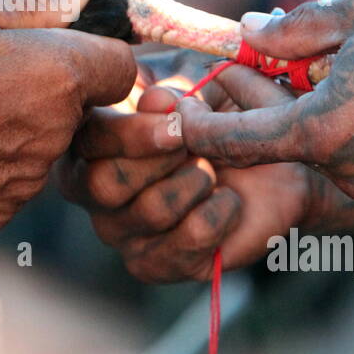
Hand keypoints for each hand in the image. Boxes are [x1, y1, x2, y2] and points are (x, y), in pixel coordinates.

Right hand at [0, 0, 136, 235]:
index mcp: (57, 75)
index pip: (121, 67)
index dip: (95, 54)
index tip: (58, 50)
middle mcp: (54, 133)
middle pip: (78, 109)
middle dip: (49, 92)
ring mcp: (26, 181)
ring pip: (44, 148)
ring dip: (19, 131)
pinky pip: (10, 184)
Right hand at [58, 81, 241, 282]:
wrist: (264, 163)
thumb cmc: (217, 116)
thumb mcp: (200, 90)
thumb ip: (173, 92)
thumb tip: (155, 101)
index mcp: (90, 140)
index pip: (89, 141)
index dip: (132, 134)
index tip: (176, 126)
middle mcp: (92, 189)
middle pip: (104, 185)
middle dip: (162, 162)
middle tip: (196, 147)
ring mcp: (120, 231)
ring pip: (150, 212)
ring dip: (195, 183)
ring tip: (212, 170)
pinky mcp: (156, 264)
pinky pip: (188, 241)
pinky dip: (219, 212)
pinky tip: (227, 199)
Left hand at [180, 0, 353, 211]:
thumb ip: (293, 30)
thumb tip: (248, 32)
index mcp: (328, 130)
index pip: (237, 142)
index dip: (198, 127)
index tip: (174, 112)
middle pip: (284, 144)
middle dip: (263, 103)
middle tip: (255, 58)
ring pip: (330, 154)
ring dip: (316, 117)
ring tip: (334, 66)